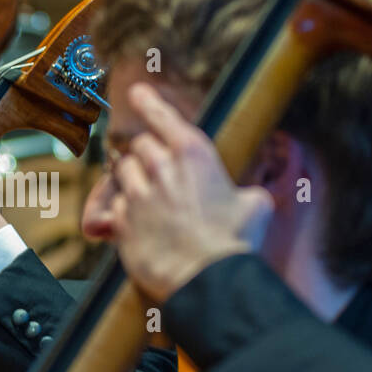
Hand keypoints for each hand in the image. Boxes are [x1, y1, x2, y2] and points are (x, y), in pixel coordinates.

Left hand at [111, 83, 272, 302]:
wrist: (207, 278)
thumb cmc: (234, 240)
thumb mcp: (256, 205)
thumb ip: (246, 192)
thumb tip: (250, 197)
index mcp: (193, 153)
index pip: (161, 115)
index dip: (147, 101)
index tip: (137, 92)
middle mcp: (160, 167)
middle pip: (139, 145)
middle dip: (145, 154)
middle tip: (155, 168)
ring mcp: (137, 194)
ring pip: (121, 172)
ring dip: (131, 178)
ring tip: (144, 194)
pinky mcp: (122, 222)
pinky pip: (115, 207)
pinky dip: (123, 211)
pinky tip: (137, 223)